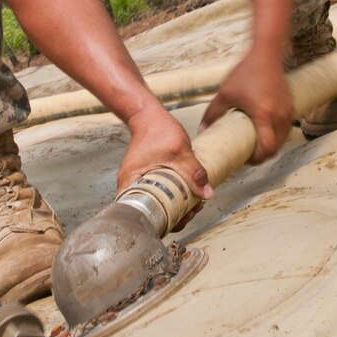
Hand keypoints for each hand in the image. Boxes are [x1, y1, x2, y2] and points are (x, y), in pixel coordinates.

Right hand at [116, 106, 212, 228]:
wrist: (149, 116)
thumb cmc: (157, 130)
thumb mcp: (180, 152)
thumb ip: (194, 172)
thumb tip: (206, 194)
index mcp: (130, 183)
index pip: (145, 214)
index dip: (166, 220)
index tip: (184, 216)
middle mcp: (130, 186)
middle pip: (152, 211)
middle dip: (175, 215)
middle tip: (193, 210)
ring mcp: (138, 182)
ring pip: (157, 202)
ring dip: (176, 205)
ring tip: (194, 203)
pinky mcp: (146, 178)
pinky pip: (159, 193)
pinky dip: (173, 196)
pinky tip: (187, 193)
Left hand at [199, 49, 293, 162]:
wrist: (266, 54)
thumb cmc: (246, 72)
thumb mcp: (225, 93)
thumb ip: (213, 113)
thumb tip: (202, 129)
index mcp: (264, 115)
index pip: (267, 148)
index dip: (257, 159)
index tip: (247, 159)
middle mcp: (279, 116)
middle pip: (276, 148)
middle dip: (264, 155)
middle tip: (249, 155)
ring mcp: (287, 111)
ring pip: (283, 139)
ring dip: (272, 145)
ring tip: (256, 145)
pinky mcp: (290, 106)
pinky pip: (286, 128)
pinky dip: (277, 135)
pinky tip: (265, 132)